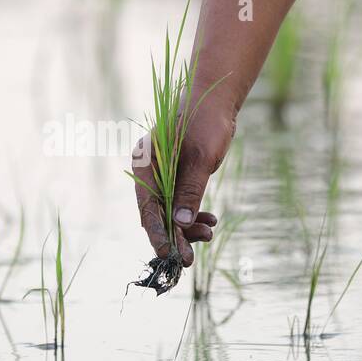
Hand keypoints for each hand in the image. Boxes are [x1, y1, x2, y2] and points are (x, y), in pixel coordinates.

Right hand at [131, 103, 235, 266]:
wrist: (217, 100)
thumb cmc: (206, 122)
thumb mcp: (201, 159)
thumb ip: (190, 191)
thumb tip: (180, 224)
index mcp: (144, 163)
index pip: (147, 207)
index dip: (157, 233)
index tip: (168, 254)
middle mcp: (149, 172)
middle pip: (157, 213)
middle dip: (174, 236)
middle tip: (188, 260)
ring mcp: (163, 175)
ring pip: (171, 211)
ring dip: (187, 227)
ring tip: (208, 234)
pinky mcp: (177, 177)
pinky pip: (182, 203)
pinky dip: (194, 215)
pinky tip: (210, 221)